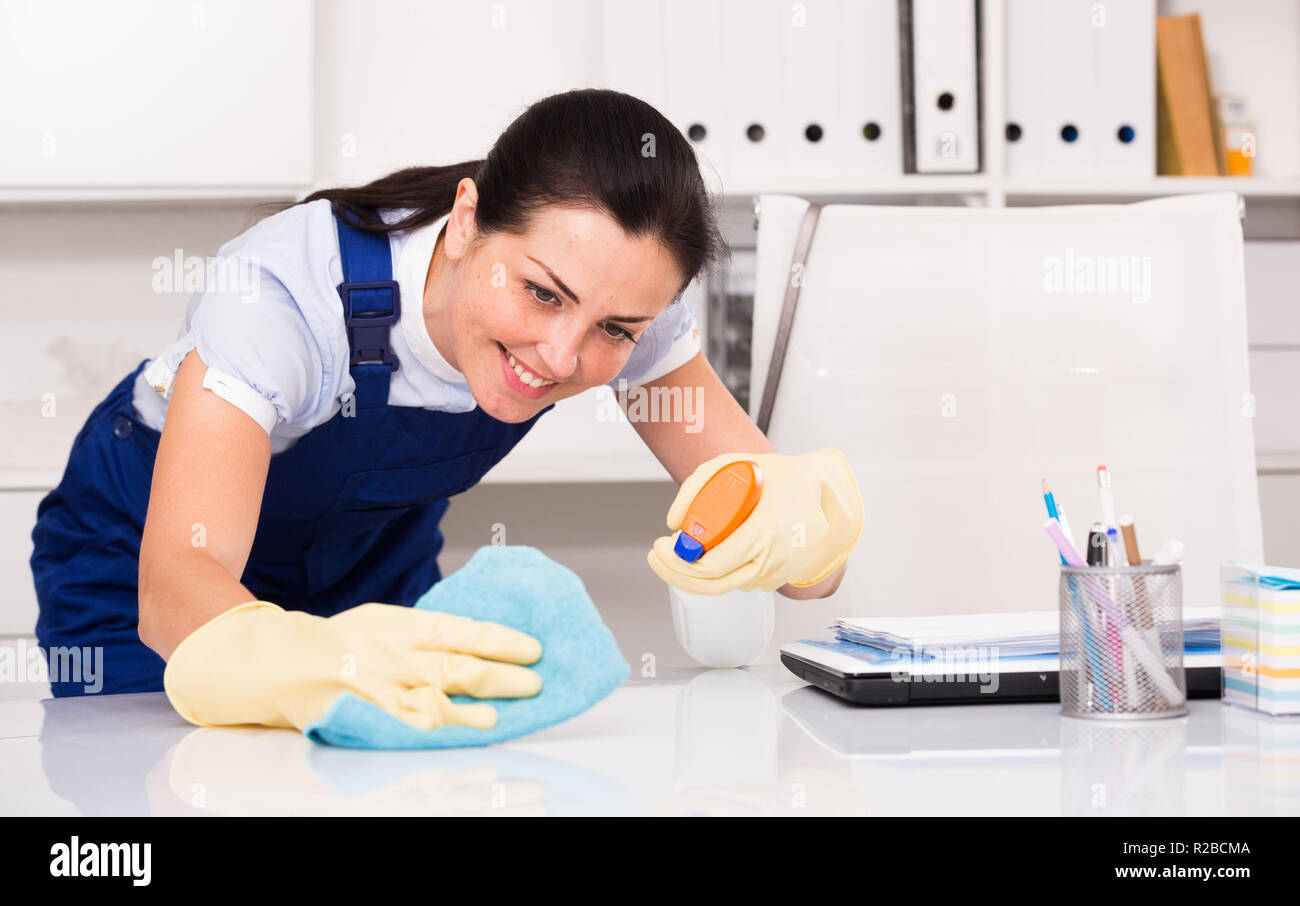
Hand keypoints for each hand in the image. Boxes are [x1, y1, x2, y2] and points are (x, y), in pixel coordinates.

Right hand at [163, 600, 542, 732]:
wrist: (270, 660)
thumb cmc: (337, 642)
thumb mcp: (381, 622)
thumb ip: (424, 633)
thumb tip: (478, 641)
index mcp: (397, 624)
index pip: (459, 629)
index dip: (499, 640)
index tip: (533, 648)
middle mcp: (390, 653)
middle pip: (454, 664)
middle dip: (500, 674)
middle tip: (536, 680)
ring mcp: (375, 686)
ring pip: (435, 696)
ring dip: (477, 705)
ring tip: (509, 709)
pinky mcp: (361, 714)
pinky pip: (406, 724)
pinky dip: (440, 727)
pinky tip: (465, 730)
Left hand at [646, 448, 863, 594]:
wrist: (818, 486)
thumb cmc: (774, 474)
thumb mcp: (728, 464)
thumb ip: (694, 488)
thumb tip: (673, 523)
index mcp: (763, 531)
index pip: (712, 565)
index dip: (678, 562)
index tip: (659, 546)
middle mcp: (773, 557)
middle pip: (714, 584)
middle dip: (678, 574)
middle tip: (658, 557)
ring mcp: (780, 571)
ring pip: (727, 586)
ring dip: (697, 574)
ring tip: (681, 549)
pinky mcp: (781, 576)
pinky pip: (743, 582)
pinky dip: (721, 573)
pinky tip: (709, 553)